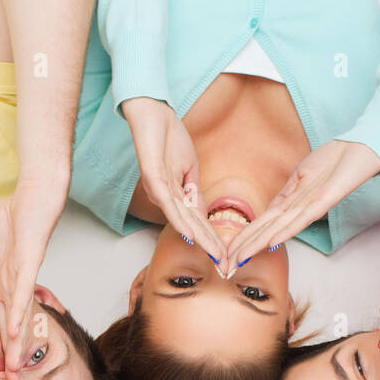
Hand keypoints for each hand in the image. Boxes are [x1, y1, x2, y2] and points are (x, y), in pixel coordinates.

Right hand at [0, 179, 66, 372]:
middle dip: (9, 356)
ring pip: (18, 317)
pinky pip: (21, 292)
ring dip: (16, 343)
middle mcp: (12, 289)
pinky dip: (17, 310)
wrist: (30, 199)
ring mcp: (21, 279)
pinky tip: (14, 330)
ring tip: (14, 370)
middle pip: (10, 329)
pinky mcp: (28, 264)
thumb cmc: (6, 219)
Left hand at [120, 97, 223, 265]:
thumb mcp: (190, 169)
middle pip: (192, 227)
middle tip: (225, 266)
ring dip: (200, 238)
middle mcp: (166, 199)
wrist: (152, 114)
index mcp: (176, 197)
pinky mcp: (153, 178)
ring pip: (182, 220)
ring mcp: (159, 190)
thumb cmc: (168, 138)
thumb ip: (195, 193)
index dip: (213, 240)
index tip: (227, 257)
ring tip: (215, 254)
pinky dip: (179, 220)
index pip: (198, 223)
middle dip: (210, 246)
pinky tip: (189, 234)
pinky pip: (168, 204)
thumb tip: (204, 215)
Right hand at [222, 140, 379, 271]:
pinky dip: (286, 230)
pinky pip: (303, 218)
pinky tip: (273, 242)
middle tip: (226, 265)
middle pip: (266, 231)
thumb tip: (268, 211)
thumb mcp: (301, 176)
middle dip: (245, 247)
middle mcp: (300, 209)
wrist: (360, 148)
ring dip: (258, 244)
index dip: (244, 238)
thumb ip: (284, 195)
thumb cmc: (333, 160)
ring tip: (240, 258)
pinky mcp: (325, 200)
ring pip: (279, 228)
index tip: (226, 253)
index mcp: (292, 204)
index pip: (262, 224)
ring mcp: (311, 206)